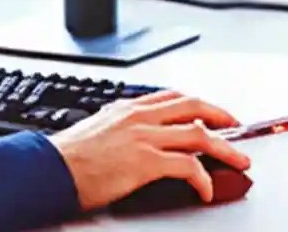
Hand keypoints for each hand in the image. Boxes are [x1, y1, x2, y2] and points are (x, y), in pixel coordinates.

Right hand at [49, 89, 250, 211]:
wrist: (49, 169)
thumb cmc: (66, 158)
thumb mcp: (95, 131)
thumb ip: (118, 130)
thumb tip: (132, 143)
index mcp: (125, 108)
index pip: (170, 97)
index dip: (196, 104)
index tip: (210, 112)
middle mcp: (137, 117)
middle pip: (192, 106)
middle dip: (221, 116)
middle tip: (236, 128)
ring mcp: (143, 137)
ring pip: (199, 134)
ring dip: (225, 148)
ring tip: (238, 161)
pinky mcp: (145, 161)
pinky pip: (188, 166)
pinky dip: (203, 178)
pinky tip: (205, 190)